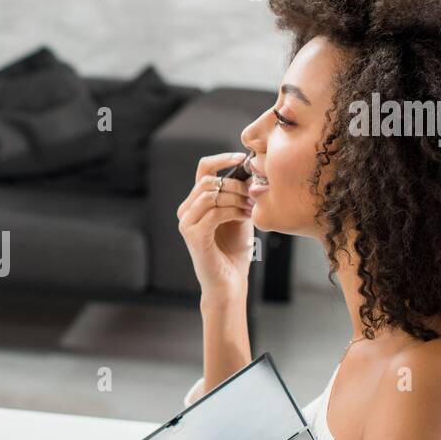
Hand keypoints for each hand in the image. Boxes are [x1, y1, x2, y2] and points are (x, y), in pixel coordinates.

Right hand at [176, 152, 254, 305]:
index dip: (223, 159)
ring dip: (236, 198)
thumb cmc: (235, 250)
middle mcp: (186, 210)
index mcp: (196, 202)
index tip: (244, 158)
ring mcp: (186, 222)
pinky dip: (233, 211)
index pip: (204, 168)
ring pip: (210, 194)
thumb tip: (251, 168)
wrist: (230, 281)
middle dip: (236, 184)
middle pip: (208, 180)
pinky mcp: (192, 235)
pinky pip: (214, 212)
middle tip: (255, 196)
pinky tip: (246, 217)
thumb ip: (240, 193)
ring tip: (251, 208)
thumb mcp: (240, 213)